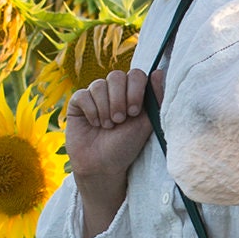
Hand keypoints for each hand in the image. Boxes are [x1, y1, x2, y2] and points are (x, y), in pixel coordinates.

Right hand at [65, 68, 163, 237]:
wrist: (103, 165)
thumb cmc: (126, 146)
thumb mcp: (147, 123)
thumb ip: (156, 98)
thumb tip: (159, 72)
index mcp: (132, 93)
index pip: (135, 74)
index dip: (135, 90)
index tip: (135, 112)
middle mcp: (114, 91)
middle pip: (116, 76)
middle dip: (119, 100)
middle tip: (120, 120)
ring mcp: (95, 95)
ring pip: (98, 85)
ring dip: (105, 108)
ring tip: (108, 126)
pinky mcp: (78, 103)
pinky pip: (83, 95)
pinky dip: (91, 111)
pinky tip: (94, 124)